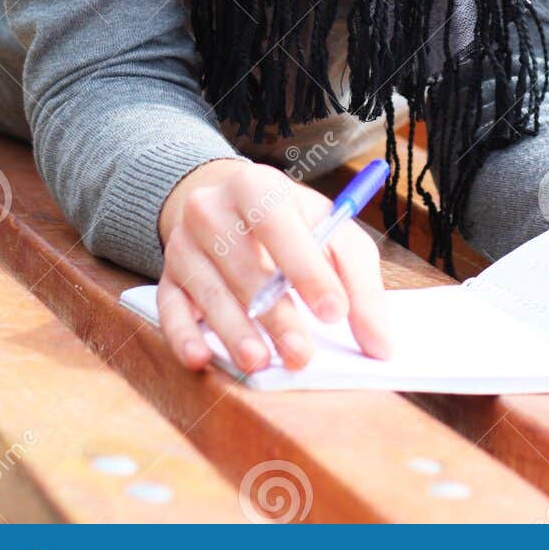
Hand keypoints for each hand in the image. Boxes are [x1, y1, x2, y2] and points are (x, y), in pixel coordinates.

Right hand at [155, 159, 392, 373]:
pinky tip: (200, 359)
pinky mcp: (168, 277)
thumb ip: (360, 282)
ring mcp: (184, 243)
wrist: (227, 207)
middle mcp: (213, 209)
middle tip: (301, 354)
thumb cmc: (293, 226)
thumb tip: (381, 345)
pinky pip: (169, 309)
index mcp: (257, 186)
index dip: (305, 267)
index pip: (277, 222)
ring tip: (259, 363)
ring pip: (208, 290)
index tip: (333, 312)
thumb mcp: (332, 234)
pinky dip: (183, 336)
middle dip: (274, 314)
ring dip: (234, 331)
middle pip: (242, 262)